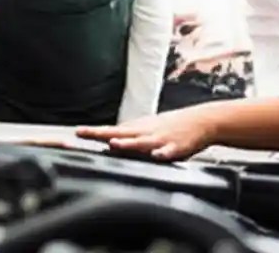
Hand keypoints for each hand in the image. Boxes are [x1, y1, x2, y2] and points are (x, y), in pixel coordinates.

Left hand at [75, 107, 216, 161]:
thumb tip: (111, 140)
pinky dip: (163, 154)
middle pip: (120, 134)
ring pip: (142, 142)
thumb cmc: (173, 126)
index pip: (112, 130)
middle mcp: (146, 132)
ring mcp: (161, 139)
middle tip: (84, 134)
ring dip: (129, 144)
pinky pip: (169, 152)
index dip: (94, 132)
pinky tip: (157, 156)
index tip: (77, 132)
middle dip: (102, 135)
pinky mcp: (177, 147)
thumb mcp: (148, 128)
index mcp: (138, 129)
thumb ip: (131, 136)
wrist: (201, 121)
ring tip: (115, 144)